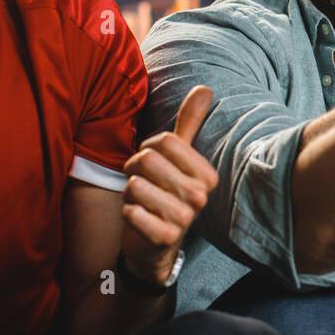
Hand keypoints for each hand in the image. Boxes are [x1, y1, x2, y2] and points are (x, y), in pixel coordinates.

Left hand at [119, 85, 217, 287]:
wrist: (156, 245)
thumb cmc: (164, 193)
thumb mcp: (178, 159)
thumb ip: (189, 124)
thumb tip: (205, 88)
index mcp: (207, 174)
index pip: (163, 141)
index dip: (148, 150)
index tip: (155, 167)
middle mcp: (200, 195)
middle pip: (147, 160)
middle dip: (135, 171)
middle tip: (144, 185)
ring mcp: (185, 218)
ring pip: (135, 185)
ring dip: (130, 194)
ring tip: (142, 203)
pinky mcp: (165, 238)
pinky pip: (131, 211)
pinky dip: (127, 213)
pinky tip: (140, 220)